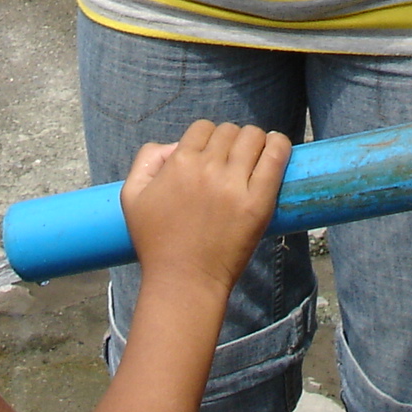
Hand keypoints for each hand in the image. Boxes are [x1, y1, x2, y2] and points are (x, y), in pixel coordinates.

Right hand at [121, 121, 292, 295]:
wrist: (184, 282)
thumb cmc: (156, 243)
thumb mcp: (132, 196)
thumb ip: (146, 159)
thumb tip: (174, 145)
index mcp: (179, 163)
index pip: (203, 128)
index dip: (207, 139)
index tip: (211, 156)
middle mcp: (207, 169)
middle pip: (230, 131)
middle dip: (230, 142)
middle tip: (231, 163)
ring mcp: (234, 186)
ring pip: (253, 137)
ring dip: (254, 142)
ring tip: (254, 157)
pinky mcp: (257, 203)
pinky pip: (276, 156)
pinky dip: (279, 145)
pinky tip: (277, 147)